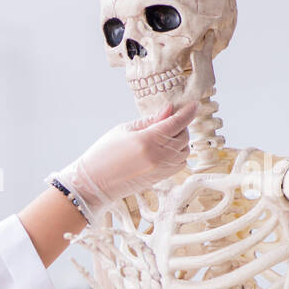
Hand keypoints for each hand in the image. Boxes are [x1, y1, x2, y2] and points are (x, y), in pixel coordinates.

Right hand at [47, 101, 196, 222]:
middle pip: (183, 135)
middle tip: (169, 119)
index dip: (188, 111)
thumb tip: (169, 110)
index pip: (177, 122)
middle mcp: (159, 155)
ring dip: (180, 140)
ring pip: (185, 149)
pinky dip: (179, 153)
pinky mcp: (161, 177)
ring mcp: (161, 168)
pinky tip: (167, 149)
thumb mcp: (124, 130)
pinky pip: (181, 162)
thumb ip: (149, 121)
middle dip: (181, 125)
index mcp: (148, 140)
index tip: (194, 104)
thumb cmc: (103, 154)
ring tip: (166, 135)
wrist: (94, 183)